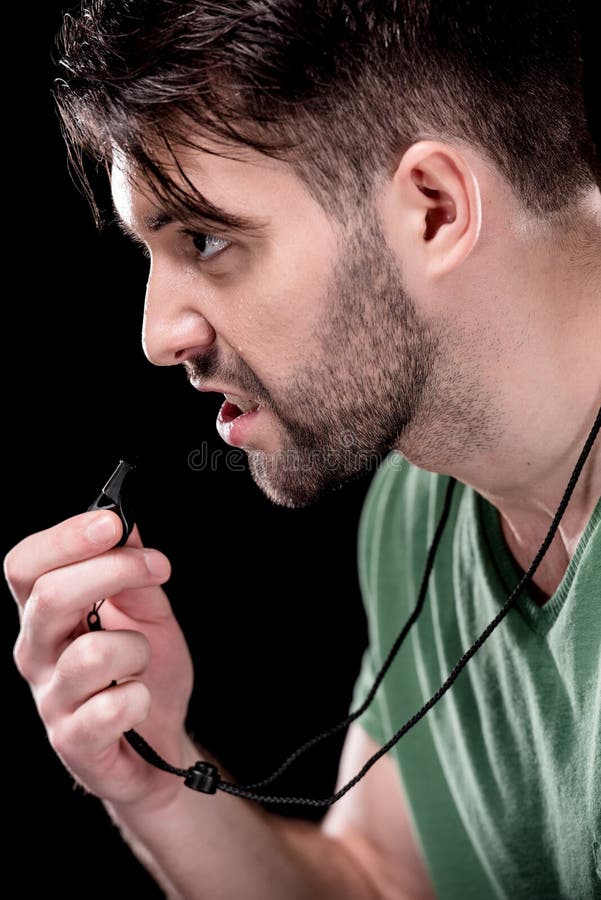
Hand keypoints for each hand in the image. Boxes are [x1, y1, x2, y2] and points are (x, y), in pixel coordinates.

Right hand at [5, 510, 193, 810]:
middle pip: (49, 597)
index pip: (26, 565)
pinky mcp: (73, 742)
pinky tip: (140, 699)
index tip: (111, 523)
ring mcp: (51, 699)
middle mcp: (37, 653)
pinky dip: (140, 697)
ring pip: (90, 654)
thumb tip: (125, 523)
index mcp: (47, 614)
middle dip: (111, 571)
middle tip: (158, 567)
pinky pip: (110, 708)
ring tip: (141, 659)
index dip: (65, 538)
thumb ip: (132, 571)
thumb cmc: (144, 671)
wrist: (159, 744)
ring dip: (136, 648)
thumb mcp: (147, 611)